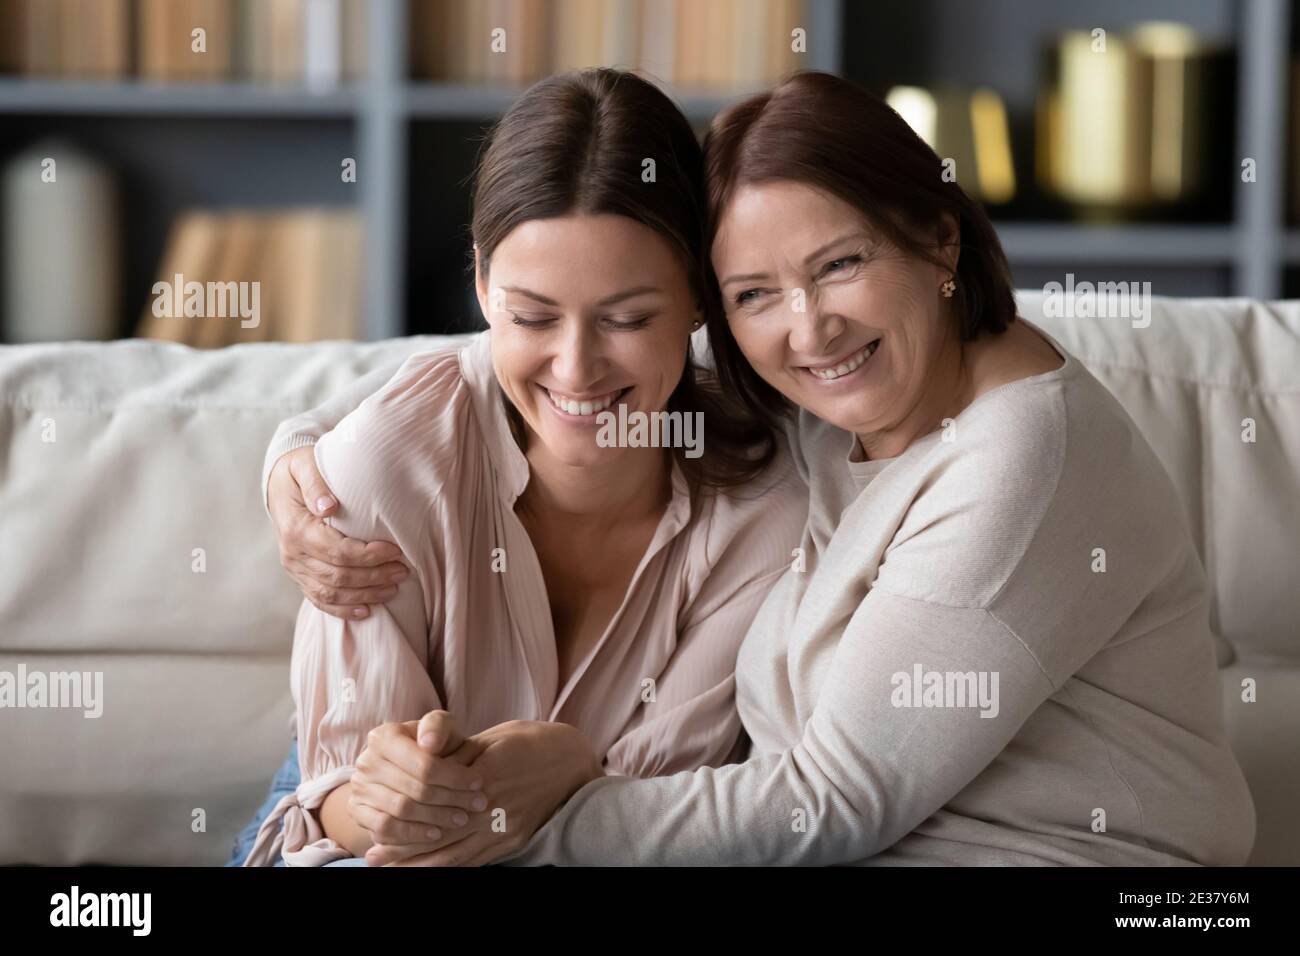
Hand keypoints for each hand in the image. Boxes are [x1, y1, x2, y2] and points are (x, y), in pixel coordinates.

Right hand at [268, 445, 410, 619]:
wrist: (277, 486)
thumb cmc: (298, 472)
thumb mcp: (304, 466)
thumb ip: (316, 484)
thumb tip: (329, 506)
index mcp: (296, 529)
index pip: (337, 551)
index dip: (368, 556)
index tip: (395, 550)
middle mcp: (293, 554)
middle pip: (338, 576)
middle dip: (374, 576)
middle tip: (403, 571)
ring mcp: (294, 569)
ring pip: (331, 593)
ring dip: (365, 594)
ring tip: (393, 588)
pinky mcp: (299, 577)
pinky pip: (320, 600)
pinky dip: (343, 610)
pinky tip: (367, 611)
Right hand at [346, 711, 487, 851]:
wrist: (407, 766)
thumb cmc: (431, 745)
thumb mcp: (440, 728)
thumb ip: (438, 725)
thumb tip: (429, 743)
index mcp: (384, 736)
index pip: (424, 764)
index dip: (455, 777)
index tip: (479, 783)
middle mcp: (366, 760)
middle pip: (415, 789)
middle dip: (452, 799)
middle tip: (477, 805)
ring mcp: (359, 787)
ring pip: (401, 810)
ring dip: (436, 818)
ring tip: (460, 819)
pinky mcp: (357, 810)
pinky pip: (384, 828)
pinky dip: (412, 833)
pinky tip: (435, 833)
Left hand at [365, 720, 602, 866]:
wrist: (572, 760)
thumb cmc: (529, 741)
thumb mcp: (492, 739)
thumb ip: (458, 754)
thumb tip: (422, 762)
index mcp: (485, 775)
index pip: (434, 803)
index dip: (403, 817)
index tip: (375, 824)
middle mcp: (494, 806)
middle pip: (440, 833)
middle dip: (404, 847)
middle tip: (373, 856)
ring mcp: (505, 827)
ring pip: (457, 852)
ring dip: (421, 863)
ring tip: (391, 868)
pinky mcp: (514, 839)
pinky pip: (478, 859)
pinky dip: (449, 867)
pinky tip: (428, 870)